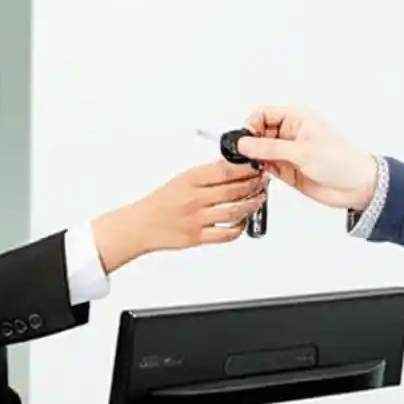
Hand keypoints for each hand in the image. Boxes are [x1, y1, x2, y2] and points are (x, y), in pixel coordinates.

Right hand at [93, 160, 266, 271]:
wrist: (141, 226)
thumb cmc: (161, 203)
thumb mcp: (181, 180)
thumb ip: (206, 174)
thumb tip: (231, 166)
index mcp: (189, 181)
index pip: (224, 171)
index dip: (245, 169)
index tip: (256, 166)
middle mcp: (193, 199)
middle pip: (233, 191)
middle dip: (253, 185)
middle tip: (263, 182)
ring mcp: (196, 220)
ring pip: (234, 212)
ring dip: (252, 205)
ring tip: (259, 199)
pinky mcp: (197, 238)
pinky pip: (226, 234)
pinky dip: (239, 228)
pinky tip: (243, 221)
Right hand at [235, 107, 377, 209]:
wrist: (357, 187)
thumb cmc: (342, 162)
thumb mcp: (302, 152)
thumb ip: (270, 148)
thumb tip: (244, 144)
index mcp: (296, 118)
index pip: (263, 113)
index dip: (251, 125)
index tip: (246, 141)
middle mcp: (290, 133)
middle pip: (258, 133)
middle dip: (250, 144)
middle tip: (247, 158)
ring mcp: (288, 152)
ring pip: (260, 151)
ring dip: (254, 160)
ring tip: (255, 168)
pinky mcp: (287, 169)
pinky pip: (266, 167)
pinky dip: (260, 171)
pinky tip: (262, 176)